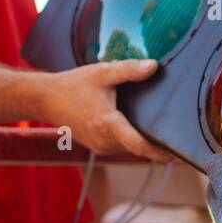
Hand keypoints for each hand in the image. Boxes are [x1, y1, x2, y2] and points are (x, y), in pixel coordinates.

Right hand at [39, 59, 171, 160]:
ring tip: (158, 125)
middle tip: (176, 132)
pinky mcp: (97, 147)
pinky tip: (135, 123)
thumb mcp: (102, 73)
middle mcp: (104, 141)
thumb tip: (154, 66)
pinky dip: (129, 136)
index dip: (158, 152)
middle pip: (138, 146)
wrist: (45, 99)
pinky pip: (120, 145)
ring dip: (141, 138)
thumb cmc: (73, 85)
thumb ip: (129, 70)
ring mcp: (100, 146)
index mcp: (107, 124)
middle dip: (155, 140)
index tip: (176, 155)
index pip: (138, 144)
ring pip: (129, 146)